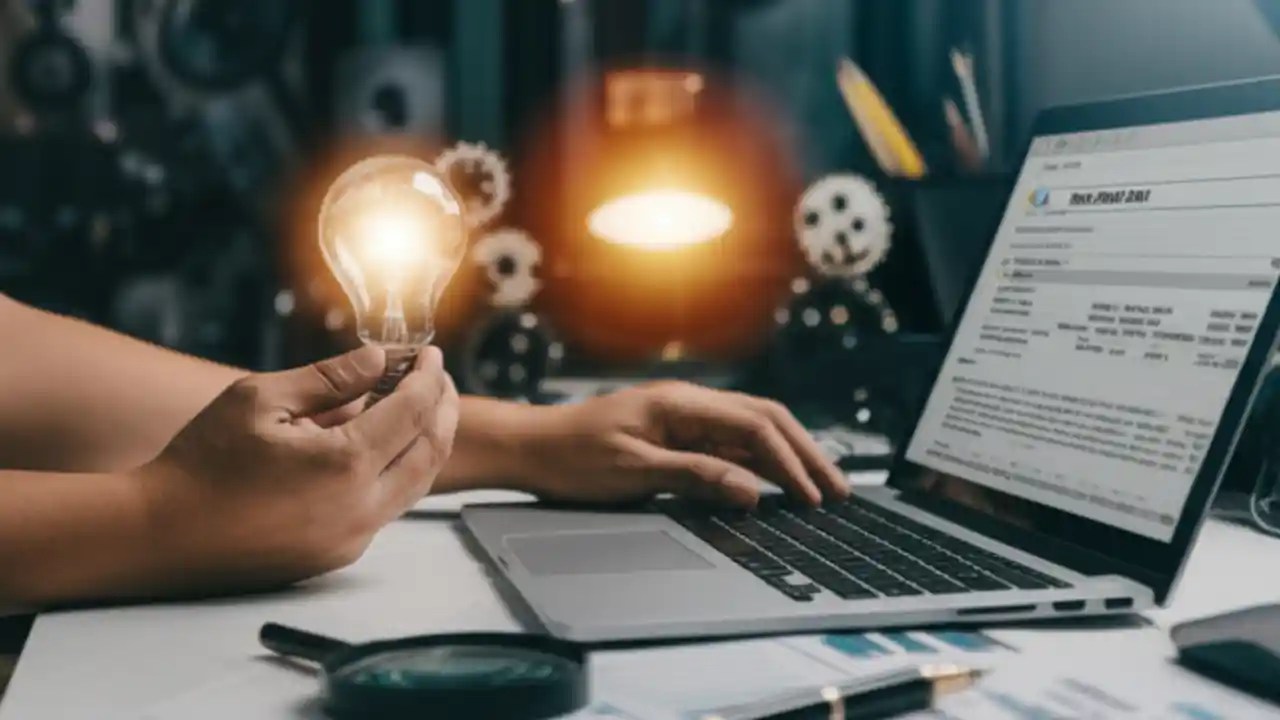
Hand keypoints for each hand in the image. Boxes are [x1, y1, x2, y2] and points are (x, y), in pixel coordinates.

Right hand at [137, 345, 458, 593]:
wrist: (160, 534)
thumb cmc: (202, 461)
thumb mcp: (261, 398)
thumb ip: (329, 377)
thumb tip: (378, 359)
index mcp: (346, 463)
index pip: (414, 411)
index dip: (428, 377)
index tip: (430, 354)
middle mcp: (361, 507)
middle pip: (431, 452)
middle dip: (442, 409)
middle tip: (437, 378)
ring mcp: (352, 538)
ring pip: (415, 483)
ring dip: (424, 442)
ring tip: (417, 405)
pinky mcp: (338, 555)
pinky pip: (386, 506)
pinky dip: (395, 470)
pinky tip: (378, 444)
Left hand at [524, 382, 847, 507]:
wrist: (531, 447)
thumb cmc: (571, 457)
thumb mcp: (633, 471)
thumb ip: (695, 475)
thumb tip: (752, 489)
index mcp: (680, 402)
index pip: (754, 425)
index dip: (788, 462)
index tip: (810, 497)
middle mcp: (688, 403)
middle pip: (765, 421)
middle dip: (805, 454)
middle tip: (838, 490)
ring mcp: (684, 417)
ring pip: (752, 432)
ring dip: (788, 458)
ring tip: (820, 489)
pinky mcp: (676, 435)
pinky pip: (729, 445)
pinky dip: (759, 464)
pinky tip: (777, 485)